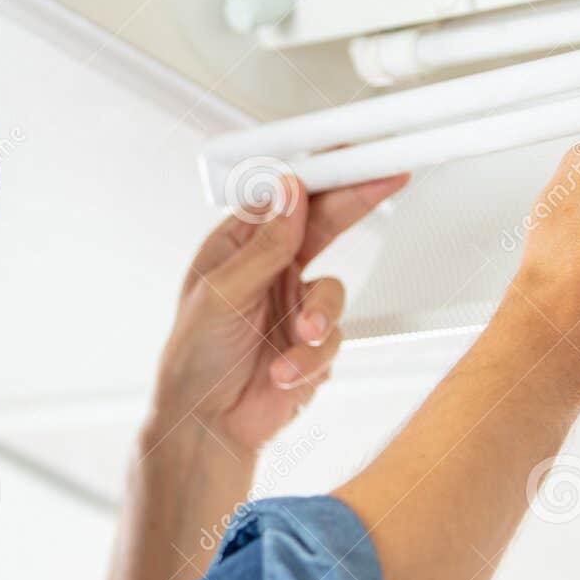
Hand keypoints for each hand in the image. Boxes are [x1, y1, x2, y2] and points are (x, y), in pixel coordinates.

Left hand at [151, 172, 409, 451]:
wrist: (209, 426)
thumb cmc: (193, 360)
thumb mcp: (221, 294)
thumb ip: (264, 245)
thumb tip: (288, 191)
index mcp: (239, 247)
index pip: (286, 199)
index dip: (320, 174)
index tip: (353, 153)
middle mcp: (272, 270)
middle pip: (325, 225)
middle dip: (355, 205)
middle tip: (386, 181)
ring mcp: (295, 307)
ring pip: (335, 292)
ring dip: (319, 318)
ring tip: (298, 338)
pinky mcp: (314, 345)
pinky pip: (333, 338)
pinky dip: (310, 358)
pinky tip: (283, 372)